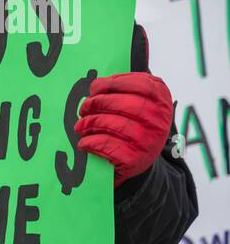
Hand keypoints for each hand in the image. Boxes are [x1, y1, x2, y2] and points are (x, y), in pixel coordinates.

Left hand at [75, 73, 172, 187]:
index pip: (142, 85)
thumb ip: (124, 89)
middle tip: (84, 108)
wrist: (139, 161)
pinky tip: (84, 142)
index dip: (114, 83)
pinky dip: (91, 142)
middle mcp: (160, 120)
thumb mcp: (137, 103)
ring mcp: (149, 140)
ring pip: (114, 124)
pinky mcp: (136, 159)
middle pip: (125, 104)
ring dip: (90, 123)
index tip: (96, 87)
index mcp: (162, 101)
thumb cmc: (132, 125)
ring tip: (80, 126)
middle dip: (98, 103)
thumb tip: (96, 83)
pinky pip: (107, 145)